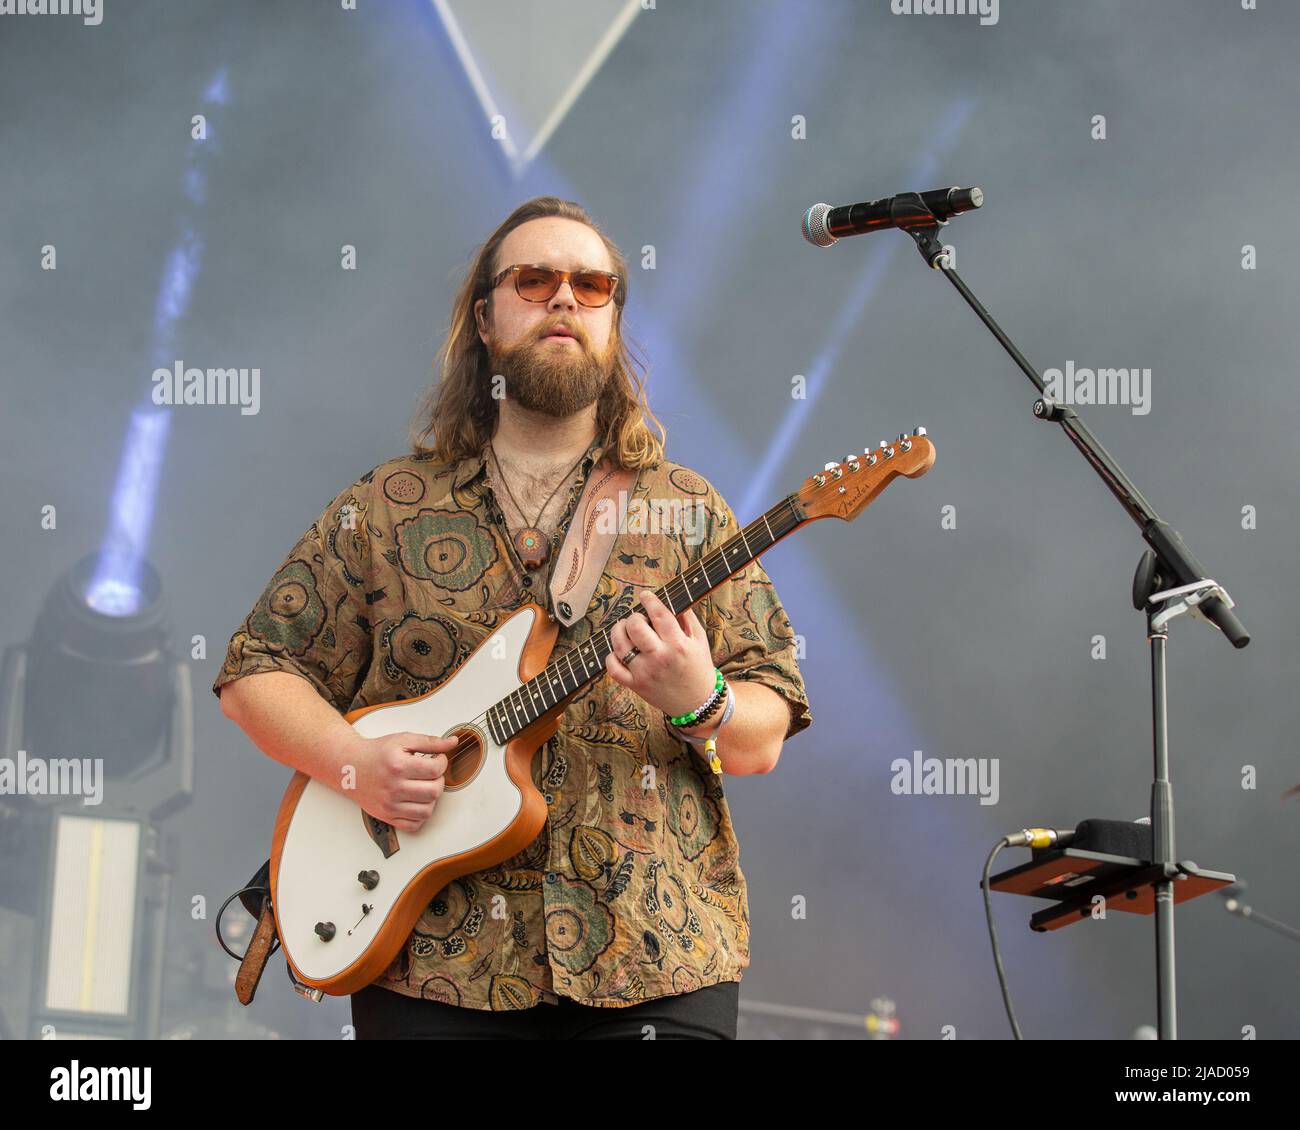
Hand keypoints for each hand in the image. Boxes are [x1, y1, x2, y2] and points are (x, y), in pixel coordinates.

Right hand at [346, 731, 457, 831]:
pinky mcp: (387, 816)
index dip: (442, 762)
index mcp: (398, 766)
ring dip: (431, 799)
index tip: (437, 760)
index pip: (435, 769)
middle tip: (431, 774)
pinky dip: (420, 815)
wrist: (350, 767)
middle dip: (439, 780)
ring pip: (427, 811)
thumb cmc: (377, 753)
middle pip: (434, 791)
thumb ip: (430, 742)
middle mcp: (393, 787)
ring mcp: (389, 805)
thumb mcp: (403, 740)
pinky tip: (417, 801)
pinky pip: (414, 825)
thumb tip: (452, 742)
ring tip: (424, 787)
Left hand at [605, 589, 716, 719]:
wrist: (697, 703)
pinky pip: (613, 668)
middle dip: (634, 617)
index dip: (649, 600)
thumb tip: (671, 599)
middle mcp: (660, 658)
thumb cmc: (699, 668)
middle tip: (638, 619)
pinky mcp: (635, 686)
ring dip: (618, 631)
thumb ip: (687, 618)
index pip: (659, 614)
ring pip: (620, 645)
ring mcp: (645, 673)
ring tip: (624, 629)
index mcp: (678, 645)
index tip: (645, 595)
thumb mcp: (700, 640)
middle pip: (635, 627)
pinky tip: (620, 651)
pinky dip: (611, 657)